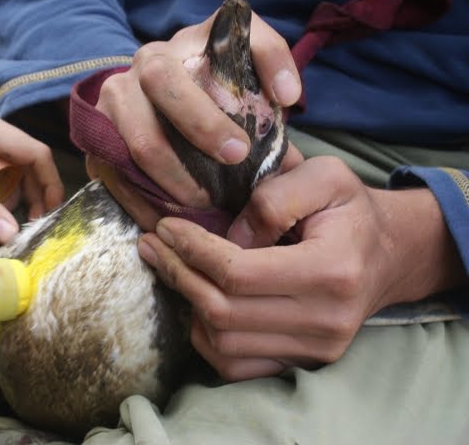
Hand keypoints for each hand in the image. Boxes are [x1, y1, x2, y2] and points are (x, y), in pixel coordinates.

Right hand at [89, 9, 299, 227]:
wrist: (144, 107)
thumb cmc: (208, 104)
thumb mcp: (243, 93)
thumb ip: (267, 99)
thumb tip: (288, 120)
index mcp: (196, 42)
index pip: (239, 33)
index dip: (268, 59)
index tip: (289, 98)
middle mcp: (149, 59)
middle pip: (165, 82)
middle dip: (204, 124)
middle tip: (237, 158)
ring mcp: (115, 95)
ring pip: (140, 136)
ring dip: (176, 175)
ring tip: (205, 202)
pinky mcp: (95, 134)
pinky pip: (116, 171)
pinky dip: (144, 200)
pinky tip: (170, 218)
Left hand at [138, 156, 464, 380]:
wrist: (386, 254)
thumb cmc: (348, 209)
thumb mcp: (323, 175)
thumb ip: (274, 196)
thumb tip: (230, 235)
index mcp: (331, 272)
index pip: (238, 272)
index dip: (192, 250)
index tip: (165, 227)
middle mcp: (326, 321)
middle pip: (224, 311)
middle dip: (178, 274)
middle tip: (153, 244)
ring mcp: (315, 349)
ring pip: (223, 342)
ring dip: (186, 303)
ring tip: (169, 265)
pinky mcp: (302, 363)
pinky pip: (234, 364)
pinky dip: (204, 335)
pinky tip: (195, 299)